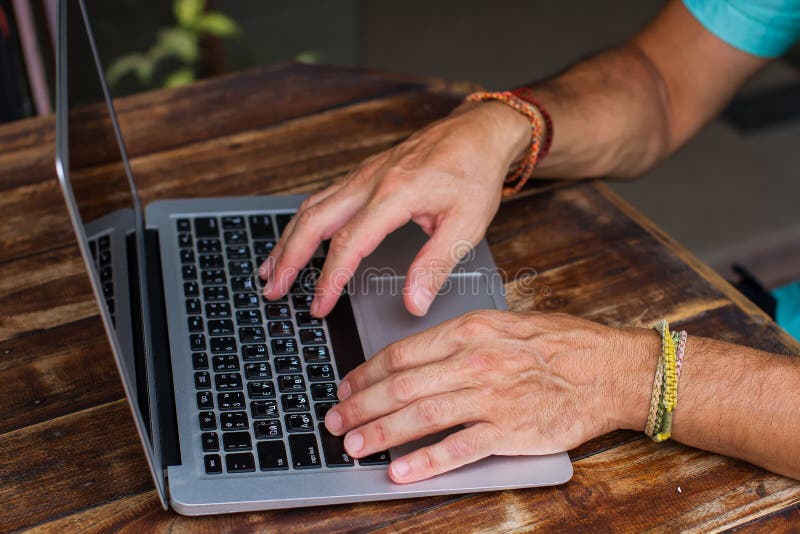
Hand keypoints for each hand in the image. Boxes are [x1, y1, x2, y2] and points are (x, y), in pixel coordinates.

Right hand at [259, 101, 530, 316]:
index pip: (348, 243)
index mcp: (394, 194)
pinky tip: (297, 237)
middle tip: (273, 290)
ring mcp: (363, 174)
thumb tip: (414, 302)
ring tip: (270, 269)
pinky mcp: (364, 172)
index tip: (318, 305)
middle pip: (313, 221)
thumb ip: (436, 265)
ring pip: (311, 207)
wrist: (479, 131)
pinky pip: (323, 197)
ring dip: (288, 240)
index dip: (329, 279)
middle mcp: (370, 180)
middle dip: (289, 259)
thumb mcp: (467, 224)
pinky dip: (302, 222)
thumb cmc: (474, 173)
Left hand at [324, 310, 654, 482]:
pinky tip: (400, 470)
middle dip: (361, 405)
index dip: (367, 372)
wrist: (611, 369)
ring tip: (354, 445)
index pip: (402, 353)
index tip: (347, 385)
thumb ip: (460, 340)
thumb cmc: (561, 343)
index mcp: (469, 331)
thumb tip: (417, 358)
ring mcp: (491, 397)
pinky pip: (458, 448)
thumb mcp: (504, 323)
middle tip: (335, 420)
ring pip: (420, 416)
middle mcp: (474, 361)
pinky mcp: (510, 431)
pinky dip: (425, 461)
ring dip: (381, 432)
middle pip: (401, 385)